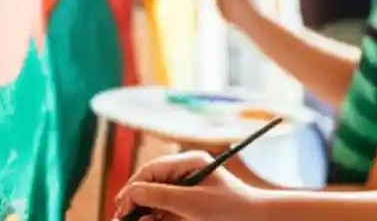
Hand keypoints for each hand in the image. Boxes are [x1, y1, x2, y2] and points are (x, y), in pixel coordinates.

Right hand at [113, 150, 260, 220]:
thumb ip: (163, 196)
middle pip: (149, 183)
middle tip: (121, 219)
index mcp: (189, 162)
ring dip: (142, 210)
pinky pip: (163, 207)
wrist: (256, 219)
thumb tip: (133, 193)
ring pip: (154, 197)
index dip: (133, 188)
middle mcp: (185, 171)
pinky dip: (153, 216)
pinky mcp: (188, 202)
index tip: (123, 207)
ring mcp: (186, 186)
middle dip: (134, 200)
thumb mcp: (194, 203)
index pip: (151, 170)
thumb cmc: (231, 208)